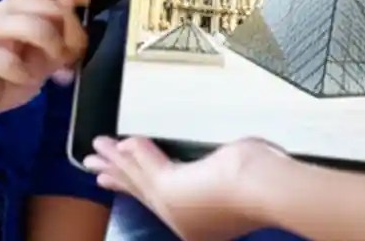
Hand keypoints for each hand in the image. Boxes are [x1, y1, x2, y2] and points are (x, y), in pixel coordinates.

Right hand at [0, 0, 138, 124]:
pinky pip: (11, 59)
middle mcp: (13, 7)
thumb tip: (106, 34)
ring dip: (52, 52)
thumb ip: (71, 37)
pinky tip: (23, 81)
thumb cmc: (13, 69)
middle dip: (74, 34)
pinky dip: (24, 75)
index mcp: (34, 2)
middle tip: (70, 57)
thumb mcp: (50, 52)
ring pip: (37, 26)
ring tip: (49, 69)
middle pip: (58, 5)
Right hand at [85, 136, 289, 240]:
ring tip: (97, 147)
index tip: (126, 179)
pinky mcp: (170, 187)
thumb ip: (225, 170)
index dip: (142, 188)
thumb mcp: (240, 174)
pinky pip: (145, 164)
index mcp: (201, 223)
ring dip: (117, 160)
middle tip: (96, 170)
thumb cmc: (266, 183)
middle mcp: (184, 220)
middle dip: (118, 177)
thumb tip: (225, 161)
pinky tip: (121, 141)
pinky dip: (133, 152)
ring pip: (138, 179)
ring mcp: (175, 206)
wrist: (267, 191)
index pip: (164, 201)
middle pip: (142, 193)